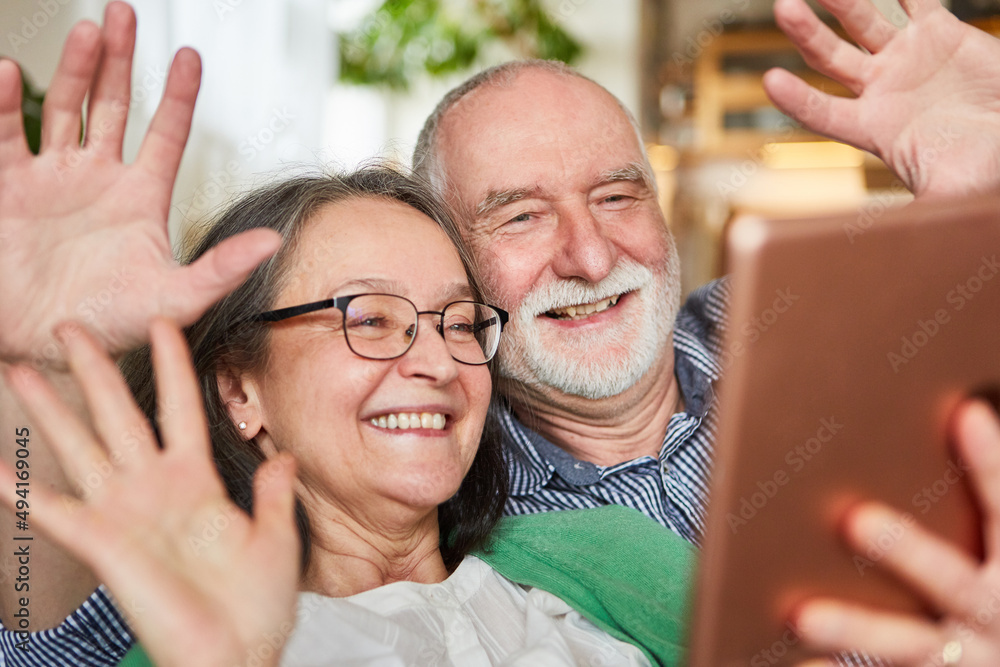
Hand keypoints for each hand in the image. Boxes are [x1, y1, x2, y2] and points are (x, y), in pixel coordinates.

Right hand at [0, 2, 279, 366]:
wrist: (43, 342)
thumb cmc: (110, 324)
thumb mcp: (175, 296)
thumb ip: (222, 268)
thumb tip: (275, 243)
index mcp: (141, 197)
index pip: (165, 134)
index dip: (177, 95)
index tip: (190, 55)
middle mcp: (99, 179)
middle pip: (112, 105)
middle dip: (119, 60)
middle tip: (123, 13)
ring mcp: (53, 178)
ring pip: (66, 109)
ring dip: (75, 68)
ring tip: (88, 30)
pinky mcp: (9, 187)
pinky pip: (6, 135)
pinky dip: (5, 105)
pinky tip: (8, 72)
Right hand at [0, 320, 299, 666]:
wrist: (235, 656)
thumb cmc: (255, 605)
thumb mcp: (276, 537)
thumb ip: (272, 494)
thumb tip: (283, 456)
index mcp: (197, 481)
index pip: (181, 408)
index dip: (172, 365)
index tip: (163, 325)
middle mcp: (154, 489)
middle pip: (119, 415)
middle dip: (95, 371)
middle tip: (72, 327)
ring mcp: (125, 514)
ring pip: (82, 447)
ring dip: (51, 410)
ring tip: (20, 371)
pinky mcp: (104, 545)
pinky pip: (56, 512)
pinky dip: (23, 490)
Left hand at [765, 0, 999, 197]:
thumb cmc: (982, 170)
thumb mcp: (946, 194)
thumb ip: (915, 218)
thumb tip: (877, 250)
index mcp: (873, 127)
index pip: (822, 111)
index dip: (797, 98)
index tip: (769, 79)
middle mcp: (880, 90)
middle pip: (830, 57)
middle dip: (806, 34)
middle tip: (783, 8)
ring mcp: (906, 60)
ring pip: (864, 23)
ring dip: (841, 1)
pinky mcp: (940, 34)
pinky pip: (916, 0)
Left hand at [793, 401, 999, 665]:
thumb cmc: (992, 600)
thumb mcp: (996, 552)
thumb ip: (975, 508)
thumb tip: (947, 420)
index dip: (990, 464)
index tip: (964, 414)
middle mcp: (996, 616)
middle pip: (951, 581)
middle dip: (905, 551)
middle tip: (855, 521)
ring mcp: (967, 659)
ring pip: (909, 646)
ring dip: (855, 629)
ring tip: (802, 615)